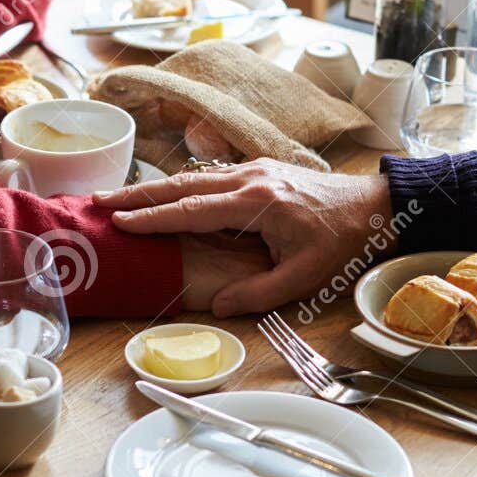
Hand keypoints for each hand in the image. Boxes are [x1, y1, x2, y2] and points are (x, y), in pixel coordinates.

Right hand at [98, 159, 396, 316]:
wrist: (376, 206)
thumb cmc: (343, 242)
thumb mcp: (305, 277)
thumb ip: (259, 293)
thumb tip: (218, 306)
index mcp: (256, 203)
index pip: (191, 210)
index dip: (152, 217)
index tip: (118, 221)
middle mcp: (249, 178)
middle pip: (183, 184)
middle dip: (139, 194)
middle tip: (100, 200)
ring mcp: (255, 170)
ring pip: (195, 176)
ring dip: (157, 187)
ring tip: (122, 197)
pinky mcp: (260, 171)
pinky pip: (211, 176)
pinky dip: (182, 185)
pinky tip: (166, 195)